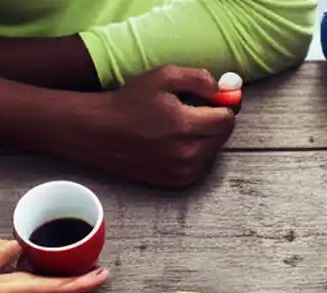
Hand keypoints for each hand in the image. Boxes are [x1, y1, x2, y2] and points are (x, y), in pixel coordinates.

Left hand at [0, 238, 107, 292]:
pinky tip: (15, 257)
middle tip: (93, 273)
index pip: (31, 287)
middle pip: (31, 270)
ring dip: (34, 253)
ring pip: (11, 250)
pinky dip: (10, 251)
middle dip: (64, 272)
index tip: (91, 279)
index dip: (64, 284)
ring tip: (56, 263)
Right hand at [76, 66, 235, 188]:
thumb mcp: (163, 77)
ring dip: (204, 138)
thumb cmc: (130, 102)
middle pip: (222, 136)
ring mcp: (182, 171)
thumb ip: (199, 78)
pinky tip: (173, 143)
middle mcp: (187, 153)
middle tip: (192, 111)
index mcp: (185, 126)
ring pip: (212, 151)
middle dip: (214, 121)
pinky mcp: (176, 182)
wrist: (99, 132)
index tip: (211, 100)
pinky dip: (194, 154)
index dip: (222, 106)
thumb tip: (223, 89)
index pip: (227, 119)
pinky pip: (199, 165)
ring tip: (178, 127)